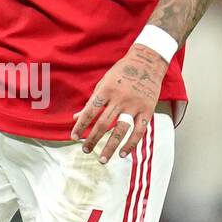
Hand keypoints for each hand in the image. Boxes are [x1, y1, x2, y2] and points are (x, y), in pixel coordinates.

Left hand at [71, 45, 166, 163]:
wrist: (147, 61)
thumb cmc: (122, 72)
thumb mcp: (103, 82)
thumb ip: (91, 101)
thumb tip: (76, 117)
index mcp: (106, 90)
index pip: (90, 111)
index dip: (81, 125)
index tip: (74, 137)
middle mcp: (119, 98)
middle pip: (103, 123)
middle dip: (92, 139)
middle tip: (85, 150)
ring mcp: (134, 105)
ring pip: (120, 130)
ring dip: (110, 147)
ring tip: (102, 159)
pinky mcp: (147, 110)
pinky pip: (139, 131)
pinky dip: (131, 144)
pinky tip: (123, 154)